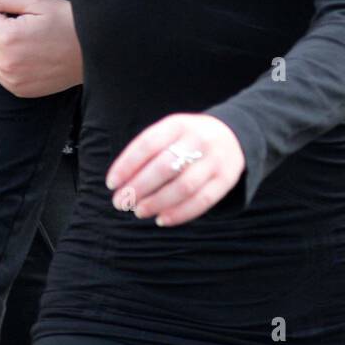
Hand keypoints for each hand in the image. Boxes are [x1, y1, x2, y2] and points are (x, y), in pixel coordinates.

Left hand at [0, 0, 82, 95]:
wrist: (97, 52)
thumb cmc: (69, 22)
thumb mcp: (36, 2)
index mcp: (8, 38)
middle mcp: (5, 63)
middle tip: (8, 4)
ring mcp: (11, 80)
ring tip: (17, 25)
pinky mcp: (18, 89)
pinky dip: (1, 54)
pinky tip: (21, 44)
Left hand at [105, 113, 244, 227]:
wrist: (233, 136)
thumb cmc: (188, 139)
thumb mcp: (170, 132)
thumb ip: (148, 151)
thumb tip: (121, 182)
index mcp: (179, 124)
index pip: (147, 144)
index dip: (127, 165)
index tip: (111, 184)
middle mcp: (198, 139)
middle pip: (164, 167)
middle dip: (138, 188)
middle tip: (121, 202)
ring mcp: (215, 160)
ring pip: (183, 187)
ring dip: (157, 203)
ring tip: (139, 211)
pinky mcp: (226, 179)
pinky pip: (202, 200)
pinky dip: (180, 214)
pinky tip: (162, 219)